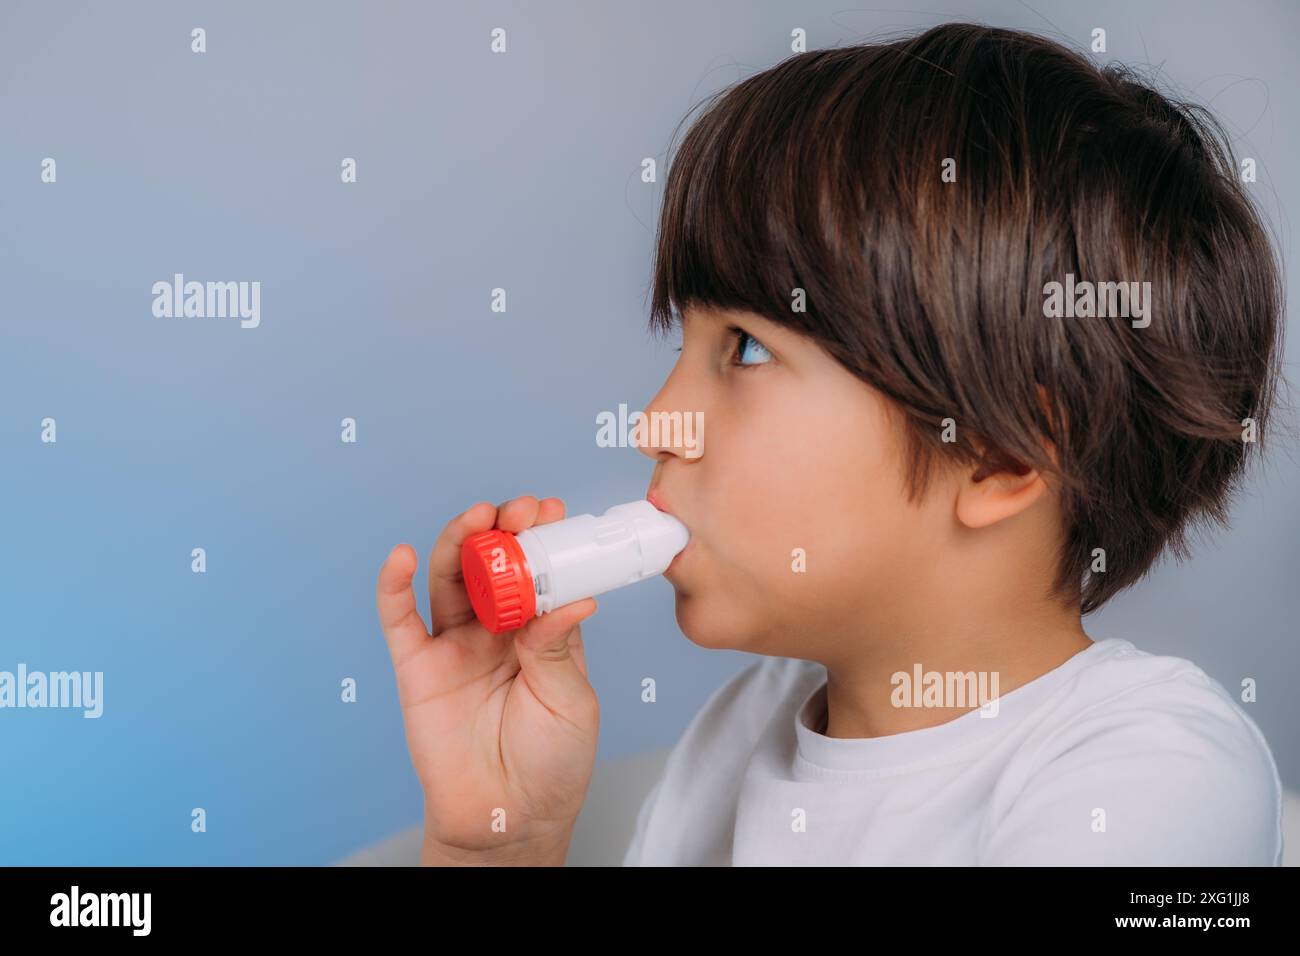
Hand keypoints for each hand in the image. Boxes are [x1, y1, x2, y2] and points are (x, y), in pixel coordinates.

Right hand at [376, 496, 598, 863]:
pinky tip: (404, 556)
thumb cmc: (551, 763)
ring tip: (479, 517)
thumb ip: (559, 647)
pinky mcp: (418, 668)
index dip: (544, 540)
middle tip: (524, 511)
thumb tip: (574, 598)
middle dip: (506, 530)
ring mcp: (455, 645)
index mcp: (541, 631)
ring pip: (449, 579)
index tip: (556, 514)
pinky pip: (400, 620)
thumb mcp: (570, 700)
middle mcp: (496, 630)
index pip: (540, 571)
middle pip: (492, 565)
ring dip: (460, 542)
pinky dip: (395, 584)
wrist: (509, 819)